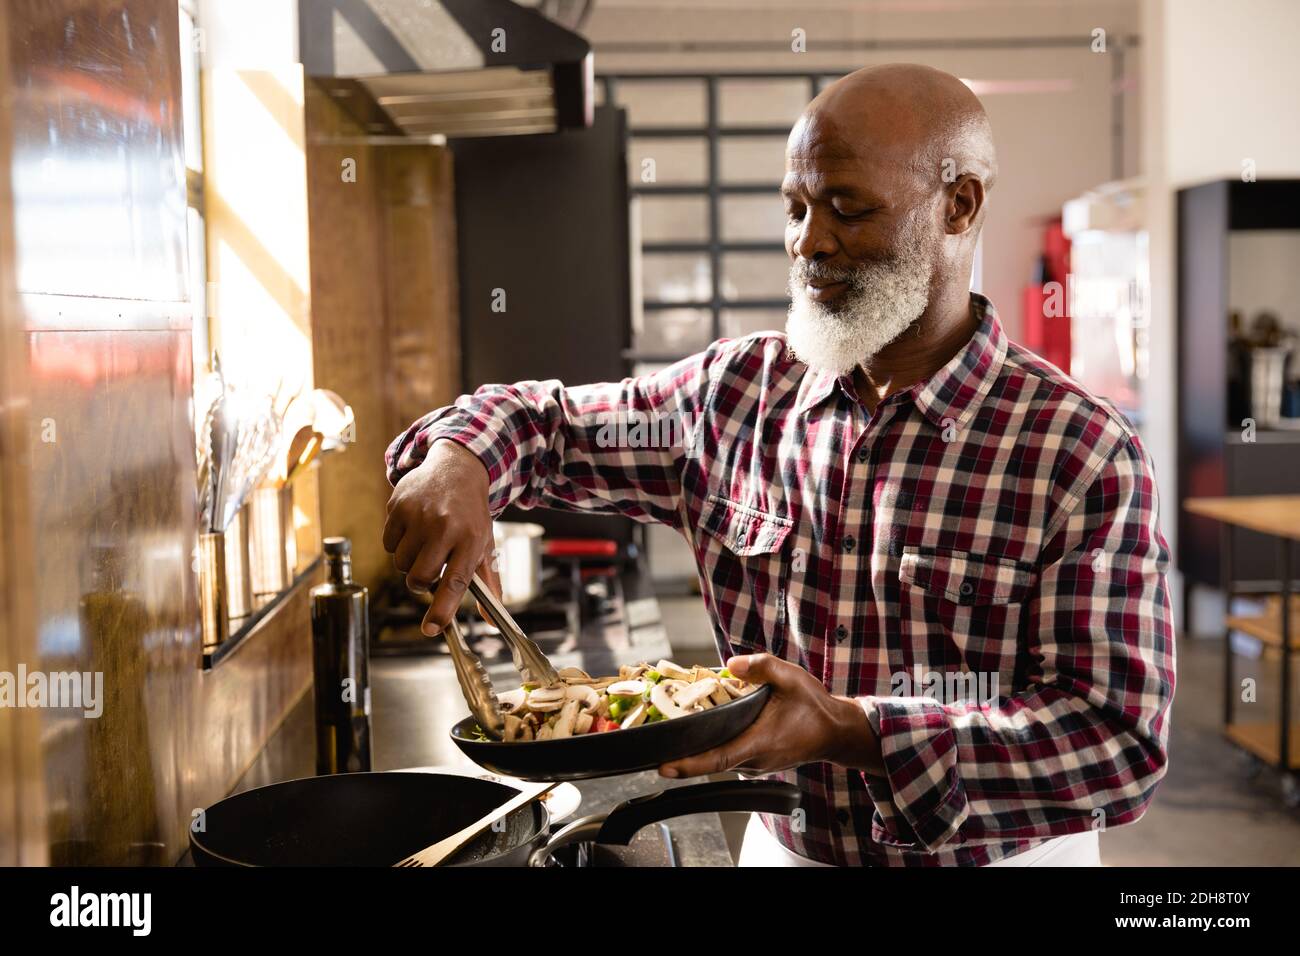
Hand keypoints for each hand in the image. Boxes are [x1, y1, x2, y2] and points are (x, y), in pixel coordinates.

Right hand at [382, 439, 501, 634]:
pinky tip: (414, 528)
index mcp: (470, 539)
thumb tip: (491, 619)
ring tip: (426, 541)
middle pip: (420, 578)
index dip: (442, 610)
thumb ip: (489, 584)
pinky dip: (398, 544)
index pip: (455, 583)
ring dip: (411, 561)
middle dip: (423, 582)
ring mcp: (418, 515)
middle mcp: (445, 526)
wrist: (457, 469)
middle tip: (433, 566)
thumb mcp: (485, 545)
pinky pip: (388, 545)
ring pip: (401, 564)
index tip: (431, 629)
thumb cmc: (471, 514)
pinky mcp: (398, 506)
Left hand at [657, 654, 883, 777]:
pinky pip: (728, 756)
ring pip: (719, 758)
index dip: (688, 764)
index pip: (717, 758)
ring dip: (699, 746)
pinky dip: (714, 744)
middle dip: (683, 750)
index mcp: (759, 743)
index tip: (663, 766)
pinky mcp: (756, 764)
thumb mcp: (791, 677)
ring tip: (674, 729)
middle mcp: (754, 761)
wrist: (836, 732)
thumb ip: (761, 667)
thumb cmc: (815, 707)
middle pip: (710, 759)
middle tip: (654, 737)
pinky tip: (705, 728)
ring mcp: (755, 766)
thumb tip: (730, 664)